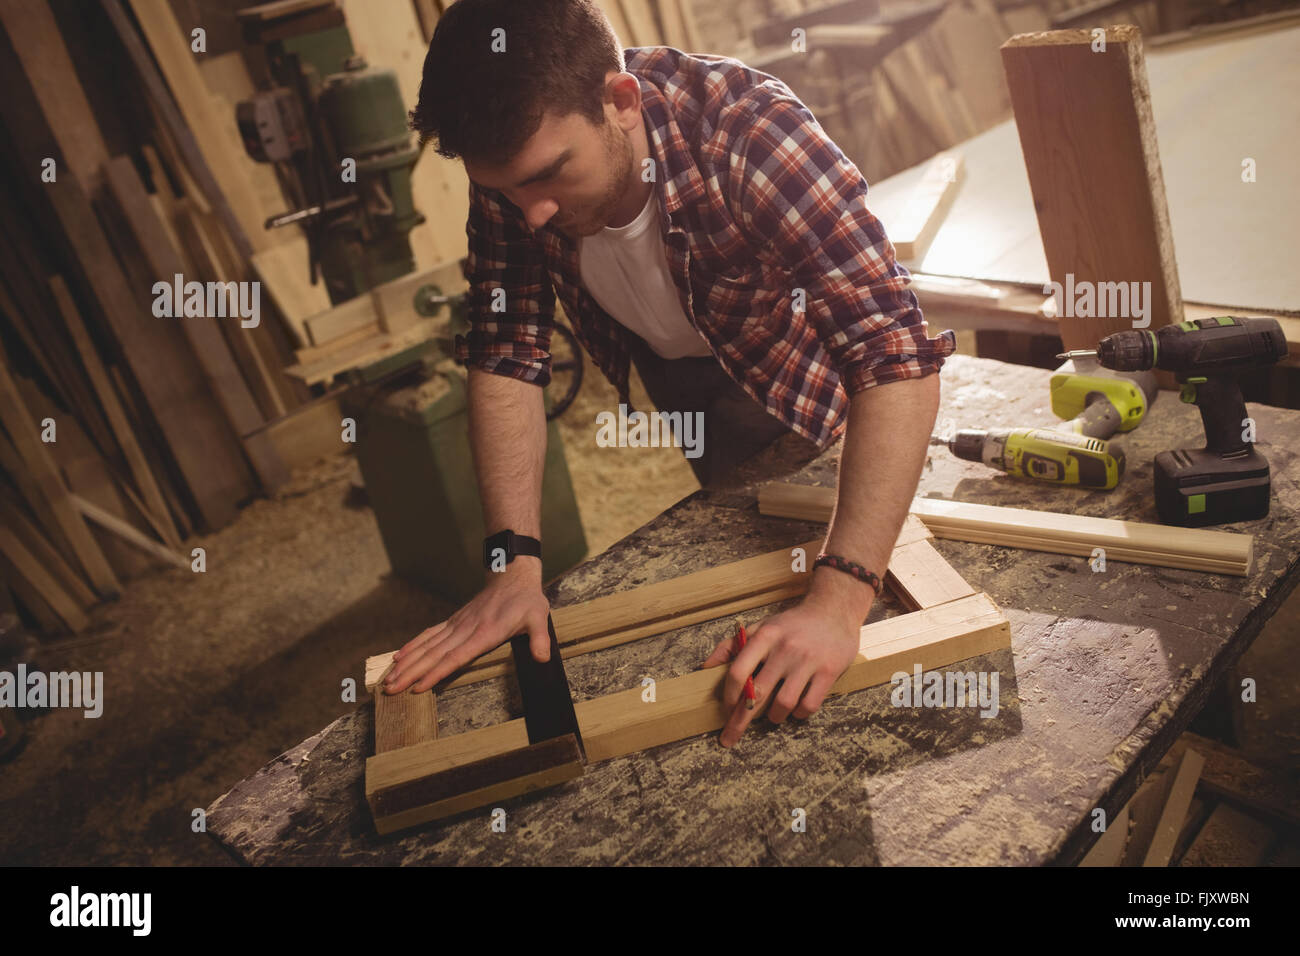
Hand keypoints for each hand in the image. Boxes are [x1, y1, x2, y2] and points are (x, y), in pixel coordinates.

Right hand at [383, 561, 550, 693]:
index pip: (456, 657)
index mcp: (485, 633)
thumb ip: (539, 639)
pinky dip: (413, 646)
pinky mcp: (454, 622)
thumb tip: (543, 658)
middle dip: (411, 672)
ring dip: (407, 663)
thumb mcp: (539, 618)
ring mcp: (457, 625)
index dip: (437, 672)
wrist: (512, 577)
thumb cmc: (526, 601)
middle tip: (390, 688)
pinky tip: (399, 657)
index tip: (418, 686)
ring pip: (427, 646)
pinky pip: (429, 635)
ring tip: (389, 678)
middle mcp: (466, 630)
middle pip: (434, 654)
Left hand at [701, 571, 869, 746]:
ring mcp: (808, 661)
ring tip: (774, 715)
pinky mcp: (829, 671)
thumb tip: (705, 667)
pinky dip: (799, 714)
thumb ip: (732, 646)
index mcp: (765, 637)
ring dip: (774, 717)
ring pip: (783, 704)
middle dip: (740, 721)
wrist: (833, 610)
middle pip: (758, 694)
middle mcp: (785, 649)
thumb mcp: (760, 627)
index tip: (725, 710)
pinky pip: (809, 705)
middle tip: (730, 738)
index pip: (739, 672)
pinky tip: (796, 709)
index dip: (729, 696)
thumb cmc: (791, 625)